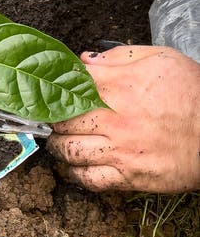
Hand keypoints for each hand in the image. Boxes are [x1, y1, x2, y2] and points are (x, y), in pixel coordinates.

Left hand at [47, 45, 199, 192]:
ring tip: (60, 141)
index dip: (56, 86)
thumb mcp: (162, 60)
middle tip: (51, 119)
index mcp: (119, 86)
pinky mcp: (127, 176)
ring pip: (69, 151)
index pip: (70, 84)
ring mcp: (119, 150)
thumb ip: (119, 56)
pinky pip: (88, 179)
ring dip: (58, 147)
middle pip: (62, 119)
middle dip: (52, 119)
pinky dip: (75, 174)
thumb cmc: (193, 94)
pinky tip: (74, 167)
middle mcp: (114, 119)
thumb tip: (85, 61)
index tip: (51, 91)